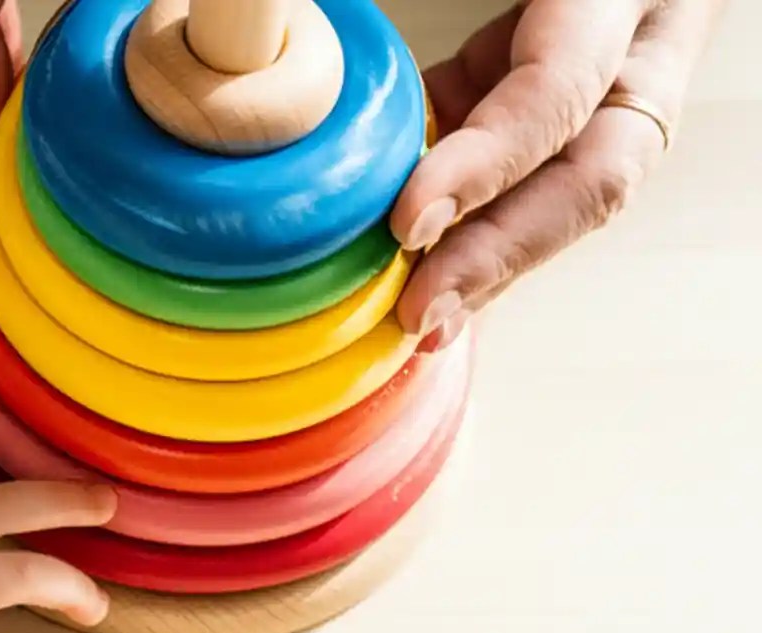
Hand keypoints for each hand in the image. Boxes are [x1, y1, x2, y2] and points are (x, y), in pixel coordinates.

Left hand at [390, 0, 724, 351]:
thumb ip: (457, 13)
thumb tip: (283, 26)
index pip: (561, 93)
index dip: (489, 164)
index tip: (409, 219)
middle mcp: (633, 54)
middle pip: (585, 181)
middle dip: (500, 256)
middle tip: (419, 315)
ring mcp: (606, 88)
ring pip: (559, 195)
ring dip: (485, 259)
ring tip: (417, 318)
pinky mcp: (558, 101)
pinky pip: (515, 167)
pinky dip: (465, 215)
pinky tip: (413, 261)